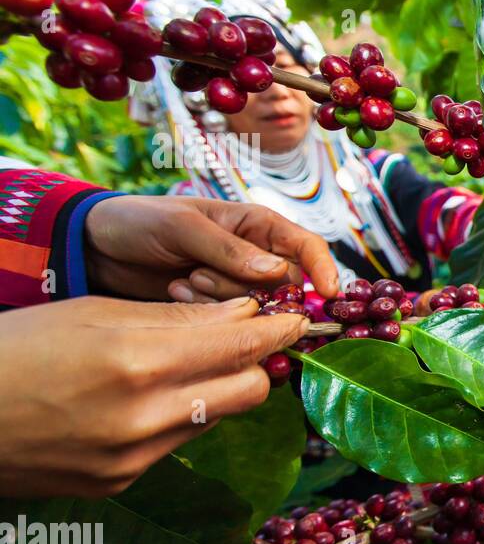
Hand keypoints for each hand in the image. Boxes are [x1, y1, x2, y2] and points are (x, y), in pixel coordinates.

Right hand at [0, 296, 308, 499]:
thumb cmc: (13, 349)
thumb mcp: (91, 312)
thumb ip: (176, 318)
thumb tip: (244, 314)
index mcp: (137, 362)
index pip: (242, 347)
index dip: (279, 330)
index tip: (296, 317)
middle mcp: (144, 417)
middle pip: (249, 390)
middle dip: (254, 362)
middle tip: (242, 339)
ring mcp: (133, 459)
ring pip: (216, 418)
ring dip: (216, 389)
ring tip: (184, 364)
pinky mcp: (118, 485)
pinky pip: (176, 444)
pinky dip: (176, 417)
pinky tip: (143, 399)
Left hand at [85, 196, 339, 302]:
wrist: (96, 247)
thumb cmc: (141, 221)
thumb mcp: (184, 227)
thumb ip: (230, 249)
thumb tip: (278, 272)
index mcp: (257, 226)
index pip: (307, 248)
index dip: (324, 271)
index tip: (327, 295)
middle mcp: (255, 257)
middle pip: (285, 287)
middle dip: (251, 290)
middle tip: (202, 276)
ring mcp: (236, 284)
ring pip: (259, 308)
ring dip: (223, 301)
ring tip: (184, 280)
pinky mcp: (216, 308)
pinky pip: (231, 322)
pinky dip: (207, 314)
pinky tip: (177, 292)